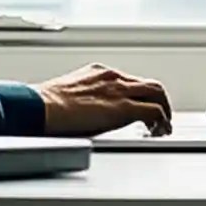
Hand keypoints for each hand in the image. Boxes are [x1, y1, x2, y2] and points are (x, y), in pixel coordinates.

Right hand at [30, 64, 172, 136]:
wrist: (41, 107)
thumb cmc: (45, 107)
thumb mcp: (69, 97)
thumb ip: (85, 101)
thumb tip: (86, 117)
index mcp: (98, 72)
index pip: (129, 81)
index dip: (140, 96)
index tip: (141, 109)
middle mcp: (113, 76)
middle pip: (149, 84)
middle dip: (159, 101)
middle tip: (160, 118)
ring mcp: (120, 90)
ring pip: (157, 93)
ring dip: (164, 110)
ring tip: (163, 127)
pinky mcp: (124, 107)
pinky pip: (154, 111)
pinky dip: (161, 121)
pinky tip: (159, 132)